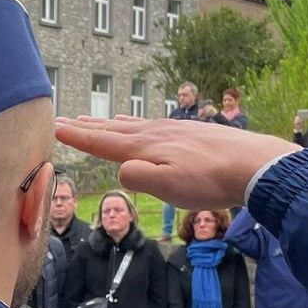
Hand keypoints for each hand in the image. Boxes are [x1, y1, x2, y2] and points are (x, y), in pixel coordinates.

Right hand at [53, 116, 292, 207]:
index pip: (102, 142)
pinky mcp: (189, 133)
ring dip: (108, 124)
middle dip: (87, 126)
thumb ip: (137, 177)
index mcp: (144, 148)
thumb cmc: (209, 181)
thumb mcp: (168, 187)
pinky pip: (150, 125)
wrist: (253, 164)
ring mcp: (172, 130)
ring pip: (132, 125)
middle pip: (112, 129)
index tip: (54, 127)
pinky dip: (134, 124)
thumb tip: (121, 170)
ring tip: (93, 120)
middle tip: (65, 120)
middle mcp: (154, 133)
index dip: (77, 136)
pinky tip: (139, 125)